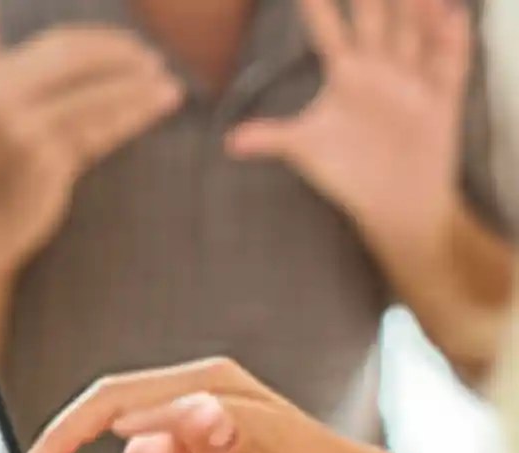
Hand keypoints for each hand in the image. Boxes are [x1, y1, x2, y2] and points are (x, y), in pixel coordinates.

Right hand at [0, 0, 181, 283]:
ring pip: (94, 95)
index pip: (56, 43)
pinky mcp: (42, 157)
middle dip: (123, 57)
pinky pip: (99, 130)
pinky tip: (158, 109)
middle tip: (157, 61)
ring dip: (138, 88)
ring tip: (170, 87)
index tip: (135, 47)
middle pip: (76, 60)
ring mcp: (19, 127)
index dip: (101, 42)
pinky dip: (133, 116)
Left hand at [226, 0, 470, 253]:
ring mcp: (412, 83)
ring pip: (414, 33)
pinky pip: (450, 66)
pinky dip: (452, 42)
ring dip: (414, 9)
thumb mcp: (305, 148)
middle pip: (376, 19)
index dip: (316, 7)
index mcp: (346, 74)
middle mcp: (380, 69)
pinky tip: (451, 16)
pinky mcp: (441, 102)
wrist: (393, 203)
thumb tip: (230, 142)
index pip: (328, 31)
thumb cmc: (348, 169)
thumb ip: (270, 138)